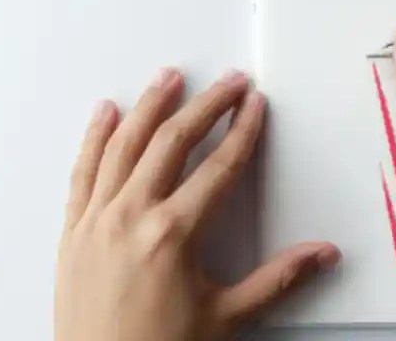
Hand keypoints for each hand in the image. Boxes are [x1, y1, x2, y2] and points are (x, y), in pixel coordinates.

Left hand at [55, 69, 340, 340]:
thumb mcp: (227, 317)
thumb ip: (277, 280)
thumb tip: (322, 255)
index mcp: (173, 234)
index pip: (219, 167)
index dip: (242, 131)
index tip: (254, 106)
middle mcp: (132, 216)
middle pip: (173, 142)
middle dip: (206, 106)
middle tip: (229, 82)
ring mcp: (97, 219)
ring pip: (125, 145)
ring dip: (150, 105)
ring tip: (169, 78)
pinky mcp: (73, 231)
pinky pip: (84, 171)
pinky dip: (95, 137)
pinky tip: (106, 113)